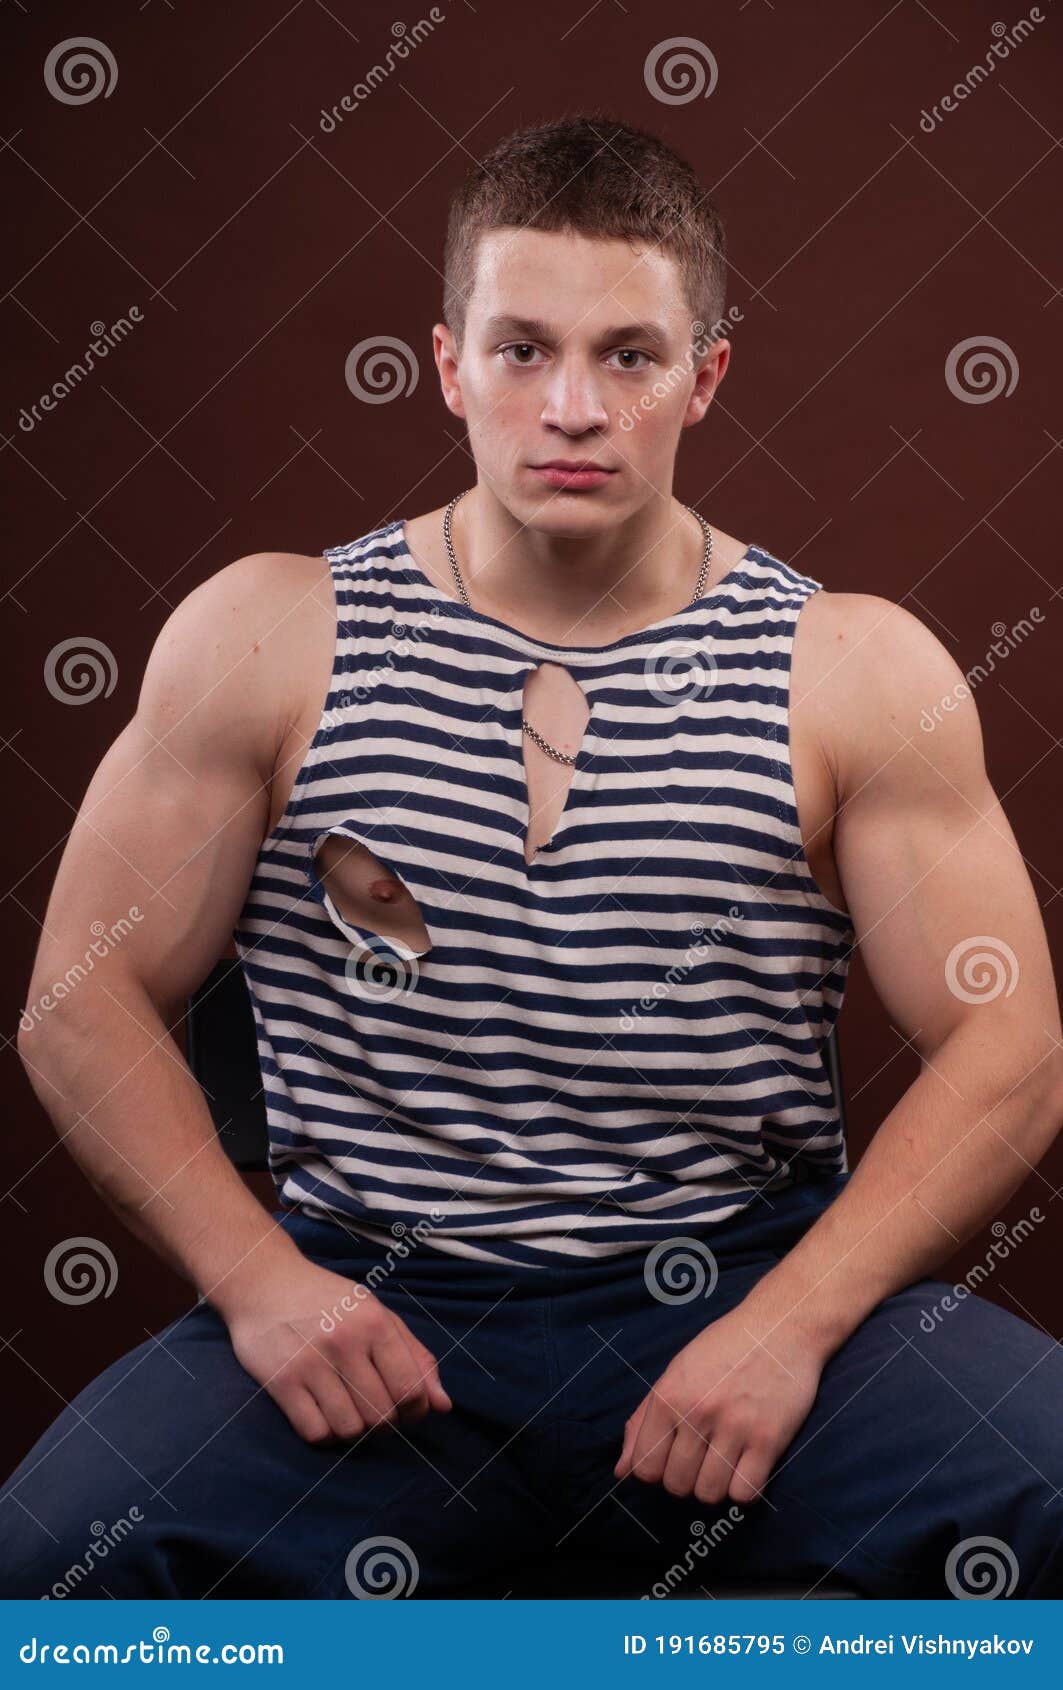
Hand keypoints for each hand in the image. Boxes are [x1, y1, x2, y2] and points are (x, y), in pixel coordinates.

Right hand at [223, 1255, 451, 1445]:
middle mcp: (345, 1342)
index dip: (416, 1411)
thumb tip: (444, 1406)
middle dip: (384, 1422)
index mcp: (375, 1323)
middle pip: (381, 1415)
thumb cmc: (329, 1301)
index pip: (410, 1390)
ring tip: (348, 1409)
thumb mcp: (378, 1314)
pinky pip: (316, 1432)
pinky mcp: (281, 1381)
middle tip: (374, 1409)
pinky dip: (324, 1433)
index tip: (407, 1409)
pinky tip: (323, 1413)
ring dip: (354, 1430)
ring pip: (350, 1429)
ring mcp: (311, 1363)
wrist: (265, 1283)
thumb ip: (415, 1357)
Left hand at [613, 1302, 825, 1505]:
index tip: (670, 1460)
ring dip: (714, 1487)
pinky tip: (745, 1469)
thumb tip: (621, 1471)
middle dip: (685, 1480)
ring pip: (709, 1494)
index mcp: (669, 1396)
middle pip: (676, 1484)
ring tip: (722, 1463)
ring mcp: (734, 1428)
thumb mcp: (676, 1372)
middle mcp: (698, 1413)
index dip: (655, 1472)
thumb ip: (643, 1421)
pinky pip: (745, 1494)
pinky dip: (743, 1490)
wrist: (780, 1327)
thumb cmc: (724, 1348)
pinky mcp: (769, 1440)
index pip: (645, 1467)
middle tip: (699, 1460)